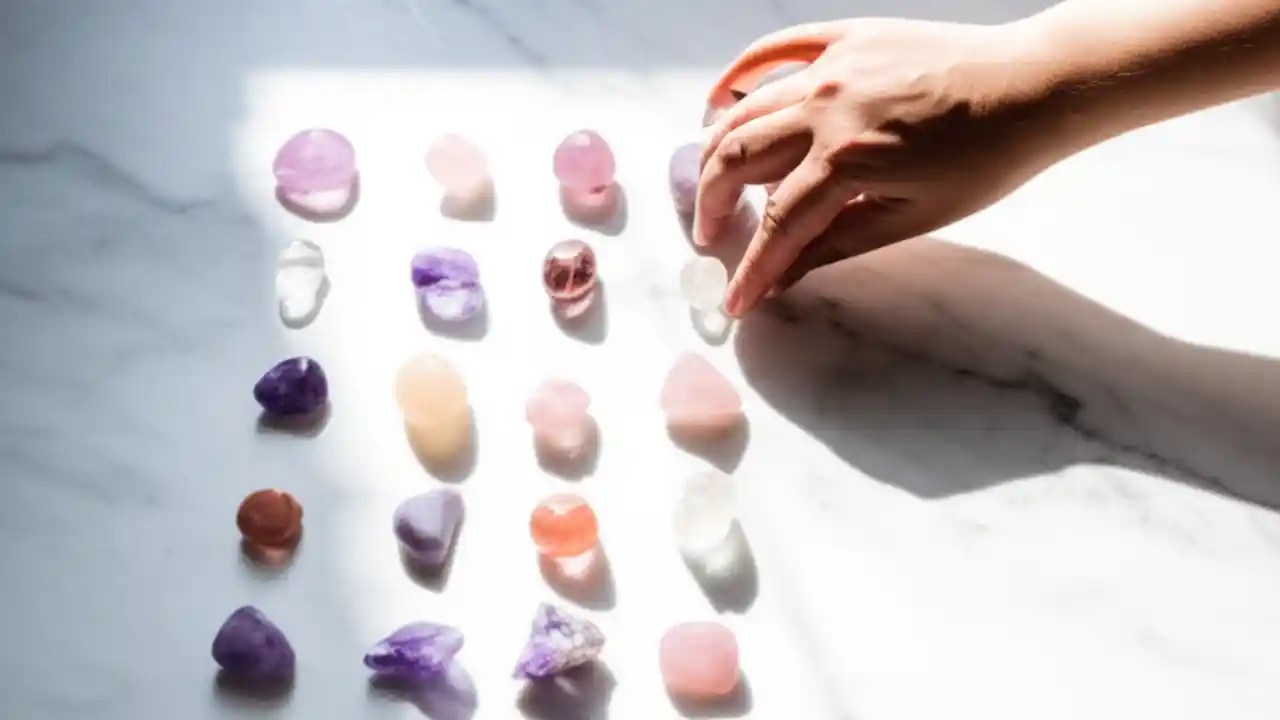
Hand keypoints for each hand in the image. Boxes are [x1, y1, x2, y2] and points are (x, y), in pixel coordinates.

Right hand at [697, 18, 1059, 315]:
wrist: (1032, 86)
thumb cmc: (985, 159)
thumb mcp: (912, 216)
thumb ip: (837, 244)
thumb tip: (784, 277)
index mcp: (848, 159)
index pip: (779, 223)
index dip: (751, 267)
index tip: (734, 300)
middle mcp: (826, 108)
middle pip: (737, 158)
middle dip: (713, 205)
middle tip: (711, 235)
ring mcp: (830, 66)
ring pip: (743, 108)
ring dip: (716, 149)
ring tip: (712, 182)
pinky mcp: (843, 36)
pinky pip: (772, 49)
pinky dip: (738, 75)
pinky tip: (719, 98)